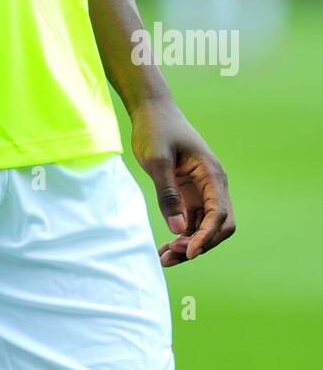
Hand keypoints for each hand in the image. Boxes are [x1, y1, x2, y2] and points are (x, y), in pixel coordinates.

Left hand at [130, 97, 235, 264]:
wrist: (151, 110)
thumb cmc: (156, 129)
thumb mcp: (157, 160)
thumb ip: (167, 194)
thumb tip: (178, 229)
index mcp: (211, 174)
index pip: (219, 214)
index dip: (206, 236)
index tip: (188, 252)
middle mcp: (212, 185)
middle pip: (218, 226)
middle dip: (199, 244)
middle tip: (170, 256)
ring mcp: (202, 190)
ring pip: (203, 227)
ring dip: (188, 244)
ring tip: (164, 259)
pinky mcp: (189, 193)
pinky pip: (191, 221)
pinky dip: (181, 236)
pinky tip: (165, 248)